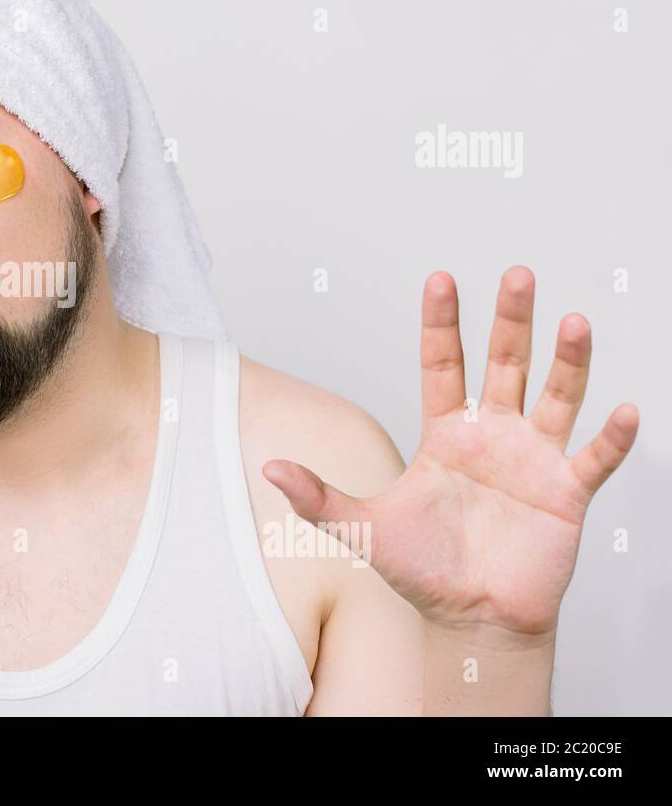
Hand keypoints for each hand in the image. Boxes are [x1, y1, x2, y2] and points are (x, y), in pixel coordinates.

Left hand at [263, 267, 638, 640]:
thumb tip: (270, 468)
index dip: (442, 323)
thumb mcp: (363, 528)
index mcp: (445, 434)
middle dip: (511, 320)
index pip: (442, 363)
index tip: (441, 279)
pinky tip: (623, 411)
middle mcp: (493, 436)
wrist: (470, 619)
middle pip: (505, 364)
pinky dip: (612, 438)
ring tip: (575, 323)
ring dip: (568, 362)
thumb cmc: (423, 571)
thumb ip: (319, 497)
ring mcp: (533, 461)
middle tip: (517, 275)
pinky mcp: (566, 495)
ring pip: (556, 398)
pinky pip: (595, 460)